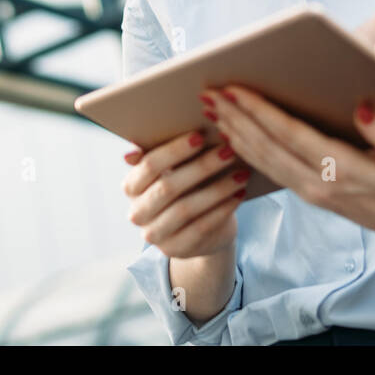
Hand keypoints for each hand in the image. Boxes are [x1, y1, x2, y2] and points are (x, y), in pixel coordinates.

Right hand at [122, 129, 248, 258]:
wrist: (201, 230)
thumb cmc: (189, 186)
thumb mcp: (176, 169)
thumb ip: (171, 152)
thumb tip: (170, 124)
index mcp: (132, 186)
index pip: (149, 165)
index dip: (174, 150)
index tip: (201, 135)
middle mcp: (137, 213)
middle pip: (168, 187)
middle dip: (202, 167)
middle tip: (229, 151)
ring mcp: (155, 235)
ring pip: (186, 209)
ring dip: (217, 188)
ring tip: (242, 172)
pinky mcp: (176, 250)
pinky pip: (201, 228)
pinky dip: (222, 209)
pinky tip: (239, 194)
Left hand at [203, 86, 374, 252]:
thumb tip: (363, 108)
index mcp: (341, 169)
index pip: (290, 134)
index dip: (260, 111)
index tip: (235, 89)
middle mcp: (317, 182)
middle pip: (266, 146)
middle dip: (235, 118)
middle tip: (209, 92)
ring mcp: (307, 191)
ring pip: (261, 160)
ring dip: (233, 133)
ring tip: (210, 108)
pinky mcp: (304, 193)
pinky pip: (267, 170)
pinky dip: (245, 150)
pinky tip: (230, 133)